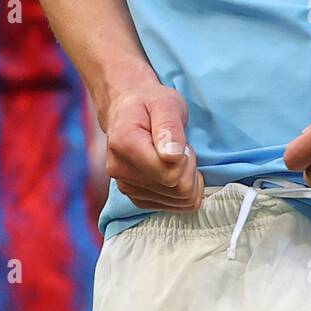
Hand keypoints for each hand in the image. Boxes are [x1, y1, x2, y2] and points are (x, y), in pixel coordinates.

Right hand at [102, 80, 203, 211]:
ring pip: (177, 201)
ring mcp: (126, 187)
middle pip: (176, 190)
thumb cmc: (149, 103)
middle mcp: (120, 170)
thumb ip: (169, 128)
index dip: (186, 160)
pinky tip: (173, 170)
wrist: (128, 110)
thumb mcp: (165, 103)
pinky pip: (171, 206)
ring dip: (187, 180)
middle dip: (190, 169)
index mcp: (125, 145)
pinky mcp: (135, 197)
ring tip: (176, 157)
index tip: (182, 143)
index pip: (169, 174)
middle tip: (182, 148)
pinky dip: (181, 191)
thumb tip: (172, 156)